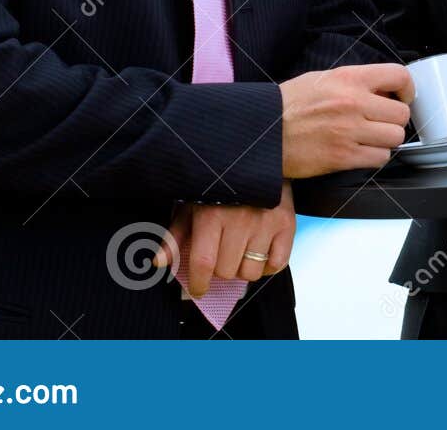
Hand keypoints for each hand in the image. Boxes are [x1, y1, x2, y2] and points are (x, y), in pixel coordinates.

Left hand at [156, 180, 295, 297]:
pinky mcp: (287, 224)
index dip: (198, 283)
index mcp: (212, 215)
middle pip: (227, 271)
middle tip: (220, 256)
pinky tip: (259, 254)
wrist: (257, 157)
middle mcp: (240, 220)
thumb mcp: (192, 204)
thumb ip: (176, 235)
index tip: (197, 289)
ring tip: (240, 253)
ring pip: (251, 272)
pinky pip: (277, 264)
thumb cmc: (219, 184)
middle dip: (219, 270)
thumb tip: (159, 262)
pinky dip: (267, 267)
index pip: (204, 263)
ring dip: (242, 269)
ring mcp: (266, 223)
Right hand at [279, 62, 412, 176]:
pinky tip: (361, 150)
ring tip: (370, 137)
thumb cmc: (289, 105)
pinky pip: (379, 158)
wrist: (263, 131)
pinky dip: (375, 156)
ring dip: (386, 139)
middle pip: (401, 114)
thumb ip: (355, 82)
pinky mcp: (344, 157)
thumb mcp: (322, 79)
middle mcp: (353, 103)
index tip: (403, 97)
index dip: (407, 89)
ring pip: (395, 137)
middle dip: (394, 119)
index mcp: (349, 79)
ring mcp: (350, 131)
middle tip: (382, 122)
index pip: (398, 76)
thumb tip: (383, 92)